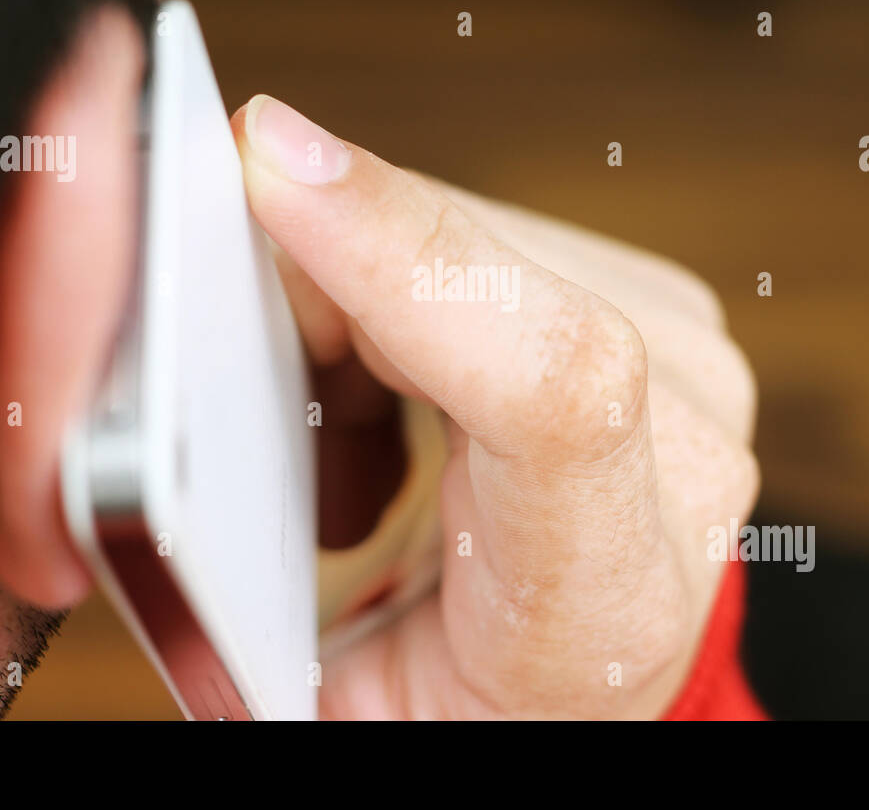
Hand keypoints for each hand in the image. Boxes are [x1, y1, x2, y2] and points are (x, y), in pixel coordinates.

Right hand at [232, 94, 758, 718]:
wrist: (592, 690)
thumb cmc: (478, 704)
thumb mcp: (354, 693)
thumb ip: (264, 587)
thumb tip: (175, 406)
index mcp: (607, 593)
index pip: (547, 384)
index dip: (398, 254)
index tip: (266, 164)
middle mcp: (686, 462)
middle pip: (483, 271)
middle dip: (324, 275)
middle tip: (250, 360)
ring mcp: (692, 368)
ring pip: (478, 229)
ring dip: (365, 283)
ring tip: (352, 424)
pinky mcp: (666, 310)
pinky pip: (501, 233)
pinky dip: (409, 277)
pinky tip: (400, 379)